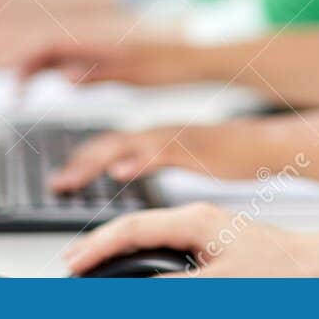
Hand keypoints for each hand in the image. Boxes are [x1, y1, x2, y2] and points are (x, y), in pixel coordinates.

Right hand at [15, 32, 202, 87]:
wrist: (190, 58)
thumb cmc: (166, 65)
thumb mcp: (134, 73)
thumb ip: (98, 73)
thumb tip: (63, 78)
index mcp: (96, 41)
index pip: (48, 43)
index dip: (23, 56)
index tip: (9, 75)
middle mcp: (91, 40)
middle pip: (45, 46)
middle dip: (22, 65)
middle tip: (11, 94)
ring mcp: (94, 46)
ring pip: (53, 52)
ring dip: (33, 68)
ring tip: (18, 94)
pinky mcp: (100, 55)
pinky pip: (65, 58)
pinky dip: (49, 69)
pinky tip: (44, 85)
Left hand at [48, 122, 263, 189]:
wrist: (264, 142)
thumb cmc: (228, 153)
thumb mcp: (184, 157)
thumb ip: (155, 160)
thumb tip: (129, 171)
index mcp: (155, 136)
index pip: (109, 145)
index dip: (81, 161)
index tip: (60, 180)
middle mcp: (159, 133)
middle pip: (108, 144)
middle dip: (78, 165)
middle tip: (55, 185)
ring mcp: (174, 139)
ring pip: (125, 146)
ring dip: (93, 164)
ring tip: (70, 181)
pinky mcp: (192, 149)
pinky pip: (159, 155)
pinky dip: (136, 162)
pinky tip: (120, 173)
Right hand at [63, 203, 318, 277]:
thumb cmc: (283, 271)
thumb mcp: (221, 284)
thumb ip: (174, 289)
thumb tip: (134, 294)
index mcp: (197, 219)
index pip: (131, 227)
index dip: (96, 246)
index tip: (71, 264)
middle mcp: (199, 221)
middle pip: (136, 228)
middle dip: (102, 247)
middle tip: (73, 267)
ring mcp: (207, 232)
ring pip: (150, 238)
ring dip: (122, 253)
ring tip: (94, 268)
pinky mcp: (216, 248)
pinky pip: (168, 249)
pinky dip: (144, 259)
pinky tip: (137, 272)